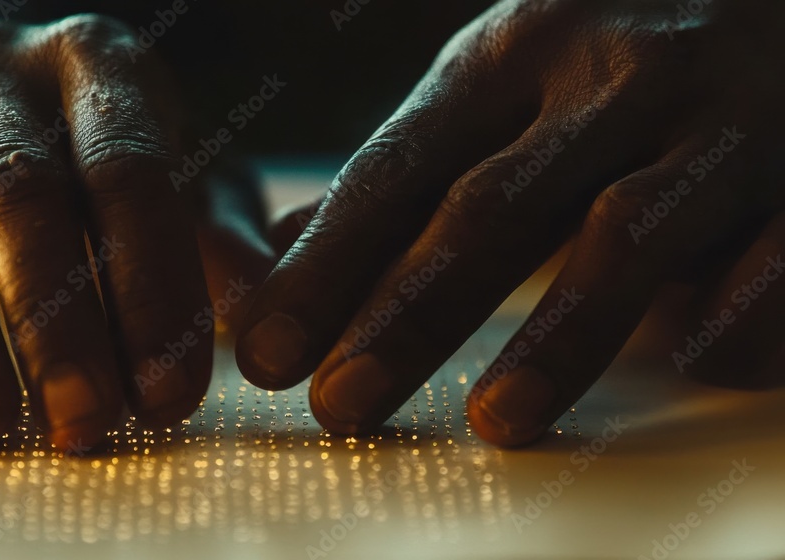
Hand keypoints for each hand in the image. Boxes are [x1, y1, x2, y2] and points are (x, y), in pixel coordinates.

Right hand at [0, 15, 271, 447]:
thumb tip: (261, 310)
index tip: (170, 391)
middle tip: (84, 420)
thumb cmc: (102, 148)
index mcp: (99, 67)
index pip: (128, 173)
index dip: (150, 287)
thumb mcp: (183, 168)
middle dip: (52, 320)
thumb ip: (219, 233)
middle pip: (17, 195)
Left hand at [237, 0, 784, 445]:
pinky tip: (690, 368)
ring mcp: (713, 120)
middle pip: (490, 210)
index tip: (267, 352)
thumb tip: (288, 238)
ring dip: (558, 337)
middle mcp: (605, 80)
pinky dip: (727, 318)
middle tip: (339, 405)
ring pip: (625, 236)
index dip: (328, 267)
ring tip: (495, 422)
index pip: (397, 173)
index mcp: (509, 59)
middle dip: (407, 316)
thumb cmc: (610, 52)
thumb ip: (408, 168)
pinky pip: (771, 255)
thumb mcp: (501, 81)